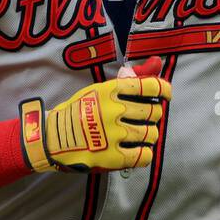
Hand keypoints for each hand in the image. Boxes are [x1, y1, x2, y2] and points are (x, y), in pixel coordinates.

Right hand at [20, 56, 169, 171]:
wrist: (53, 138)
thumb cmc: (80, 111)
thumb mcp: (99, 90)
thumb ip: (129, 80)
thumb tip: (157, 63)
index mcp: (110, 90)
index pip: (149, 86)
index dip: (164, 89)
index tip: (166, 95)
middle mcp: (113, 110)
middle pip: (153, 112)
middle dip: (153, 115)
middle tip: (144, 119)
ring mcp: (113, 135)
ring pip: (151, 134)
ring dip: (149, 135)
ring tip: (139, 135)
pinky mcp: (112, 157)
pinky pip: (144, 156)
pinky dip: (144, 154)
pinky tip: (137, 151)